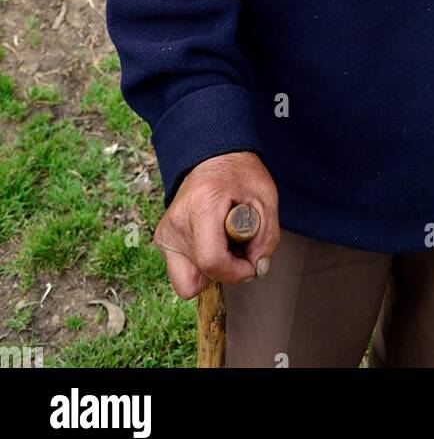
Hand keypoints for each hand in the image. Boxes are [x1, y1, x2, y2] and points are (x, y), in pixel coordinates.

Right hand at [153, 151, 279, 298]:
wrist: (213, 157)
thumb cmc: (239, 175)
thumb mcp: (265, 198)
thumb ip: (267, 237)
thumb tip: (258, 270)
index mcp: (201, 206)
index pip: (211, 260)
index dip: (236, 272)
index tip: (251, 263)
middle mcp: (176, 223)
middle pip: (195, 280)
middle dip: (222, 274)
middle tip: (237, 249)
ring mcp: (165, 233)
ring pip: (187, 281)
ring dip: (211, 271)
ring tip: (225, 243)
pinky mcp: (162, 239)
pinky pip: (182, 271)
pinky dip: (201, 264)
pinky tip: (213, 241)